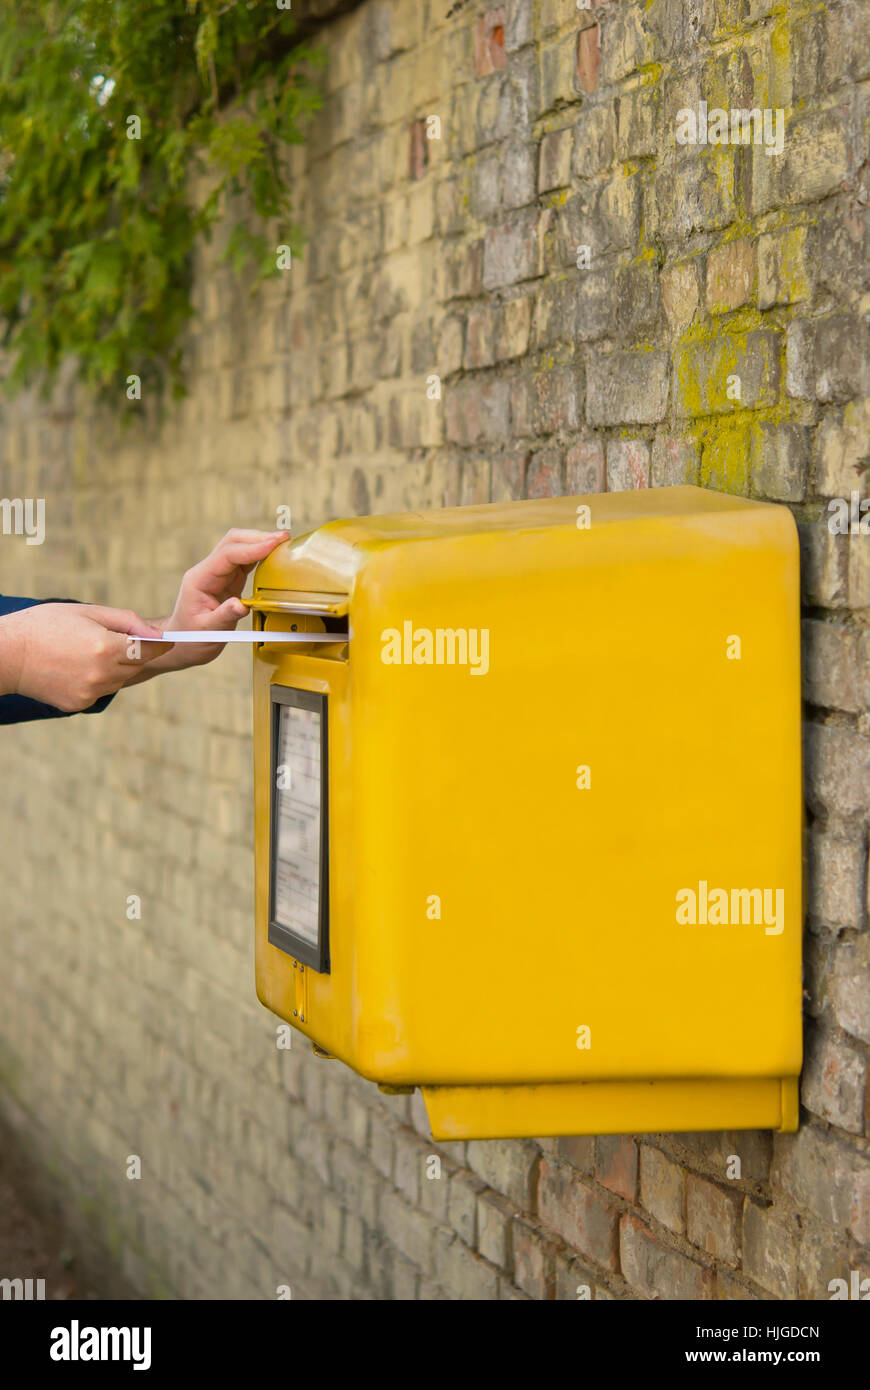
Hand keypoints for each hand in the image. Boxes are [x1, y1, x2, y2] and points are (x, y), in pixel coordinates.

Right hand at [0, 603, 172, 711]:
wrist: (7, 653)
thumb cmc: (45, 625)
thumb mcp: (87, 612)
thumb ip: (126, 621)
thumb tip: (157, 633)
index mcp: (106, 647)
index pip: (149, 650)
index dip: (158, 644)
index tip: (165, 640)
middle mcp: (102, 674)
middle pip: (135, 666)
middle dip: (130, 653)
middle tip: (109, 640)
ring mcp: (90, 692)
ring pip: (119, 680)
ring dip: (113, 668)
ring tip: (86, 652)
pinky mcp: (78, 704)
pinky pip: (100, 691)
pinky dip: (95, 681)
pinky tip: (73, 668)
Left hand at [139, 528, 288, 674]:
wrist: (182, 643)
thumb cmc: (190, 638)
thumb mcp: (206, 632)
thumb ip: (224, 617)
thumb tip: (242, 606)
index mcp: (200, 579)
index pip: (227, 554)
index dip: (252, 548)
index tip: (273, 545)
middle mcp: (209, 571)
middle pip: (233, 541)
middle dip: (258, 537)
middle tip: (283, 539)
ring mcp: (219, 574)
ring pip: (241, 547)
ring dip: (261, 543)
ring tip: (283, 544)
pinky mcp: (230, 580)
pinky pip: (246, 561)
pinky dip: (261, 556)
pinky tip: (274, 556)